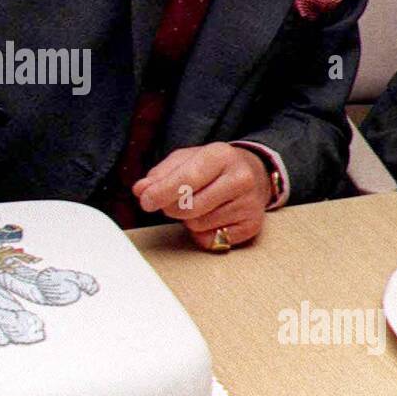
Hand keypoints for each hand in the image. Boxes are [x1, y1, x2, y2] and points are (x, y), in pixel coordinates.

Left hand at [133, 143, 271, 249]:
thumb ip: (161, 174)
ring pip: (198, 225)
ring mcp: (249, 204)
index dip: (162, 192)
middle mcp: (241, 179)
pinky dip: (203, 233)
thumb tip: (141, 190)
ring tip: (199, 205)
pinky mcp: (252, 226)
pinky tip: (211, 217)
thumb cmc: (214, 167)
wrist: (255, 174)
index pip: (188, 178)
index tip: (145, 201)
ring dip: (188, 220)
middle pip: (190, 207)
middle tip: (173, 202)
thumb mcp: (187, 160)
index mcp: (221, 156)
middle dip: (172, 208)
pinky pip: (212, 240)